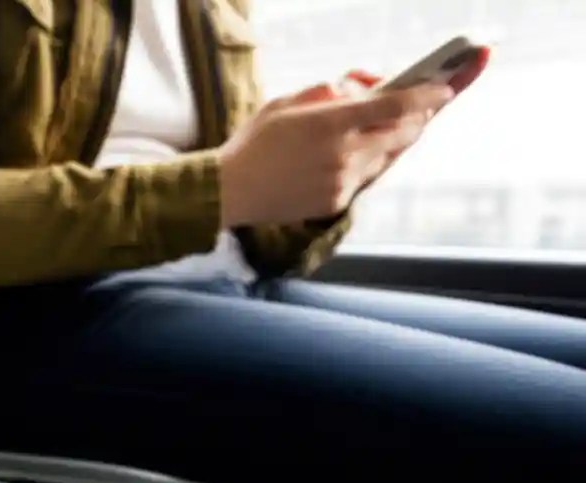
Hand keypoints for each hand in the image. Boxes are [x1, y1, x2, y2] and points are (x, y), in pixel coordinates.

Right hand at [218, 82, 453, 226]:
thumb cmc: (252, 143)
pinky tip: (346, 157)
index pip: (396, 107)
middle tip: (417, 109)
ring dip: (391, 141)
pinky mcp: (336, 203)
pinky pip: (365, 178)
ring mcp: (342, 182)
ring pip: (388, 158)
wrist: (228, 192)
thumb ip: (327, 93)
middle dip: (416, 119)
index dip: (426, 96)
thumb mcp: (285, 103)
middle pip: (404, 134)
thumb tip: (360, 89)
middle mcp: (343, 155)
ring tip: (378, 130)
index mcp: (330, 124)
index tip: (443, 89)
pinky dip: (366, 163)